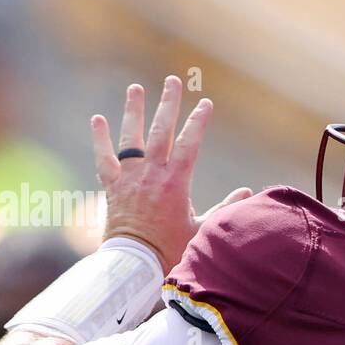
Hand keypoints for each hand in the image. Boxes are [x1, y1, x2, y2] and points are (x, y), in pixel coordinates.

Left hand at [91, 76, 250, 271]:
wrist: (136, 263)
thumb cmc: (171, 250)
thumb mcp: (202, 230)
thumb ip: (224, 208)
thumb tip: (247, 193)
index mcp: (176, 182)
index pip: (189, 144)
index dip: (198, 122)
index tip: (205, 103)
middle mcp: (151, 174)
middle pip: (161, 131)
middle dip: (168, 104)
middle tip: (173, 81)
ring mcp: (129, 178)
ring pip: (131, 138)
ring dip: (134, 111)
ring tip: (136, 88)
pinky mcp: (112, 187)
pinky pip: (104, 158)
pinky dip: (100, 138)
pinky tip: (98, 118)